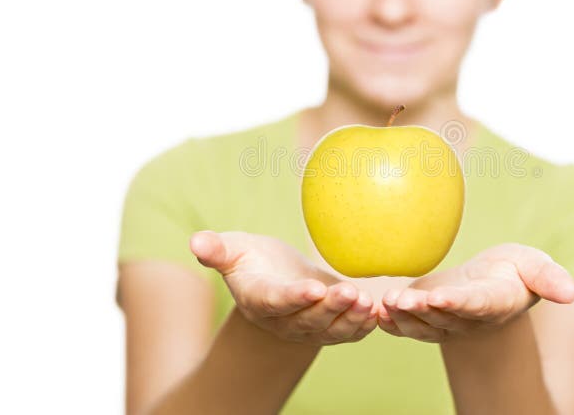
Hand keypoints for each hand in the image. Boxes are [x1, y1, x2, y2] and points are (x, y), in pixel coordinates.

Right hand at [189, 230, 377, 345]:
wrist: (274, 278)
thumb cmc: (251, 259)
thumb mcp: (233, 249)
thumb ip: (216, 249)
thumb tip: (195, 242)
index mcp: (260, 298)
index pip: (277, 301)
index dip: (294, 298)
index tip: (313, 289)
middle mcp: (285, 319)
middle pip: (309, 318)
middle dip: (331, 307)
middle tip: (352, 293)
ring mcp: (309, 327)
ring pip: (332, 328)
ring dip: (351, 318)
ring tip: (369, 303)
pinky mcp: (331, 327)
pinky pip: (347, 332)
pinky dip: (363, 325)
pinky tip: (378, 312)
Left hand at [378, 243, 573, 342]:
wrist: (493, 285)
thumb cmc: (514, 271)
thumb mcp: (535, 266)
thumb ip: (549, 277)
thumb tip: (572, 293)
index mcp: (496, 302)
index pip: (478, 304)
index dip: (459, 303)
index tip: (442, 297)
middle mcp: (469, 318)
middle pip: (444, 317)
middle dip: (421, 310)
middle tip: (401, 300)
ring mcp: (446, 323)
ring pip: (422, 324)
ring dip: (402, 316)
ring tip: (385, 303)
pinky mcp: (426, 320)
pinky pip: (408, 327)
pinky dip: (391, 323)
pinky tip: (377, 314)